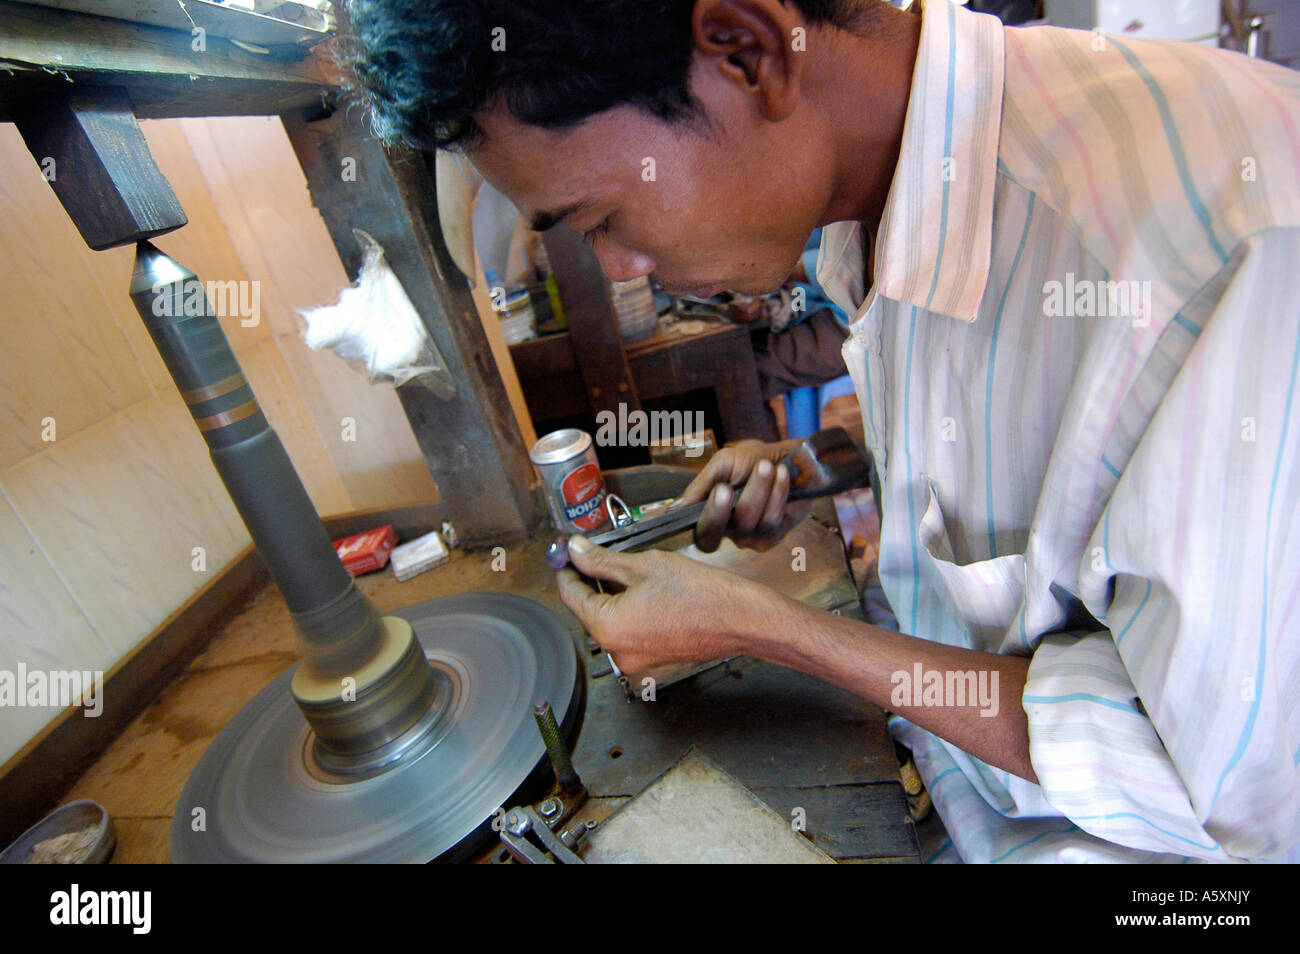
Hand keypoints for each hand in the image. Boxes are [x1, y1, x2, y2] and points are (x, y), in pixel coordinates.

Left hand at [555, 535, 767, 675]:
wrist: (740, 619)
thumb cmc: (699, 593)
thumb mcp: (643, 565)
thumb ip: (602, 560)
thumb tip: (575, 551)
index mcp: (607, 628)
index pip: (571, 595)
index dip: (566, 568)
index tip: (566, 551)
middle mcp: (616, 651)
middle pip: (588, 610)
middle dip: (589, 581)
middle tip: (593, 553)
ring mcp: (634, 660)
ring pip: (608, 621)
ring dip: (609, 595)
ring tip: (623, 567)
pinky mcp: (652, 660)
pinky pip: (628, 632)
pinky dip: (628, 611)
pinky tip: (642, 590)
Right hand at [675, 440, 810, 551]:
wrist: (793, 458)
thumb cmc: (754, 461)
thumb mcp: (723, 464)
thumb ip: (700, 485)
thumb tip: (678, 507)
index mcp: (709, 515)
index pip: (694, 531)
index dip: (694, 522)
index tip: (704, 498)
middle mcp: (726, 531)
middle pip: (711, 536)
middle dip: (718, 511)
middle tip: (725, 488)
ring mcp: (749, 537)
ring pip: (745, 522)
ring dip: (757, 489)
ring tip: (766, 466)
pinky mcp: (774, 536)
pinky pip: (770, 520)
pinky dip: (777, 493)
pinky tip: (781, 475)